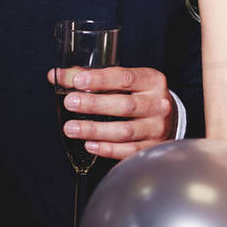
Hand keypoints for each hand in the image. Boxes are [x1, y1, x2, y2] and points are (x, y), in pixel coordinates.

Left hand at [47, 66, 176, 160]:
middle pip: (125, 105)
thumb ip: (92, 78)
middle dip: (95, 104)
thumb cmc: (140, 97)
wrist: (168, 119)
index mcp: (152, 81)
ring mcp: (156, 127)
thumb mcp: (125, 82)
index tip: (78, 80)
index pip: (126, 78)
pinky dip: (107, 149)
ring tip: (71, 128)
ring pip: (125, 131)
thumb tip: (58, 76)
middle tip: (71, 103)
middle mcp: (158, 104)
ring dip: (95, 130)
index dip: (101, 79)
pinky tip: (89, 145)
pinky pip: (127, 151)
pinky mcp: (152, 147)